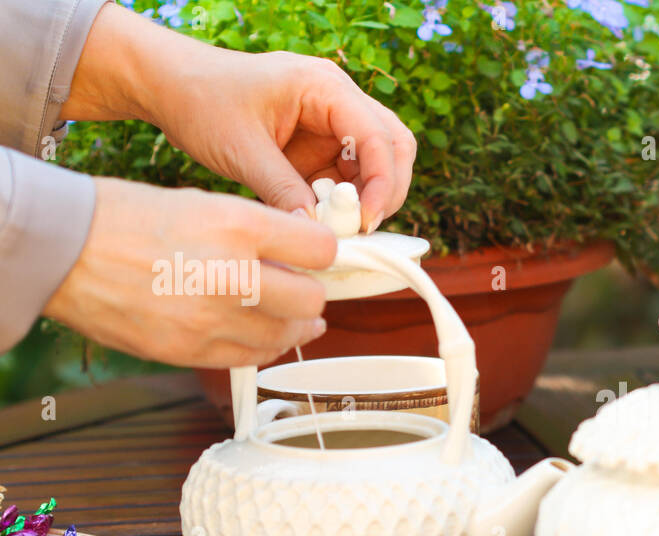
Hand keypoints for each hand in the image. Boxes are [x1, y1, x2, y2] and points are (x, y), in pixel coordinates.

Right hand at [43, 179, 337, 367]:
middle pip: (312, 299)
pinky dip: (261, 346)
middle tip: (305, 288)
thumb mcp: (202, 203)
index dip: (324, 253)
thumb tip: (299, 256)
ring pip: (287, 335)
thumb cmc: (124, 218)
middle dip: (313, 293)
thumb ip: (257, 233)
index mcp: (237, 225)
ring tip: (291, 316)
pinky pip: (251, 358)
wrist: (63, 248)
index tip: (320, 257)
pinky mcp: (191, 351)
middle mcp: (232, 274)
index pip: (320, 248)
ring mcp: (212, 319)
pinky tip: (259, 334)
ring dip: (293, 325)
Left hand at [66, 4, 416, 229]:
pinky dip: (344, 202)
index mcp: (324, 86)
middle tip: (362, 227)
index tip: (365, 222)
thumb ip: (282, 190)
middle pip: (395, 147)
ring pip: (378, 164)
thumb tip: (314, 232)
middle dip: (387, 190)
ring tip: (338, 226)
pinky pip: (349, 177)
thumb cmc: (201, 100)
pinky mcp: (320, 145)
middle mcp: (338, 100)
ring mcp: (332, 123)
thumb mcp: (241, 150)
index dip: (382, 183)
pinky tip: (322, 218)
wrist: (171, 87)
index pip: (379, 136)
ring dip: (367, 198)